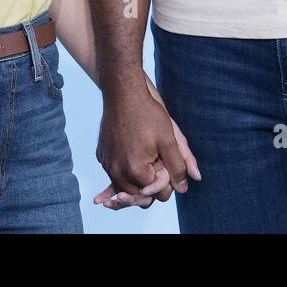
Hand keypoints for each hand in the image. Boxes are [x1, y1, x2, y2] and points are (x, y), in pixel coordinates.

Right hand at [94, 74, 200, 209]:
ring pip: (125, 186)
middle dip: (151, 183)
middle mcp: (117, 172)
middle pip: (140, 194)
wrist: (122, 93)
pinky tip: (133, 153)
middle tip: (158, 160)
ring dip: (137, 179)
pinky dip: (124, 170)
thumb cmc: (147, 114)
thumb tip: (184, 187)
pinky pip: (114, 172)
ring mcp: (107, 164)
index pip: (157, 194)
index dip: (166, 180)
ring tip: (147, 157)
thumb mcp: (168, 140)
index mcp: (136, 171)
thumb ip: (178, 166)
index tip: (167, 161)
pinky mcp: (101, 155)